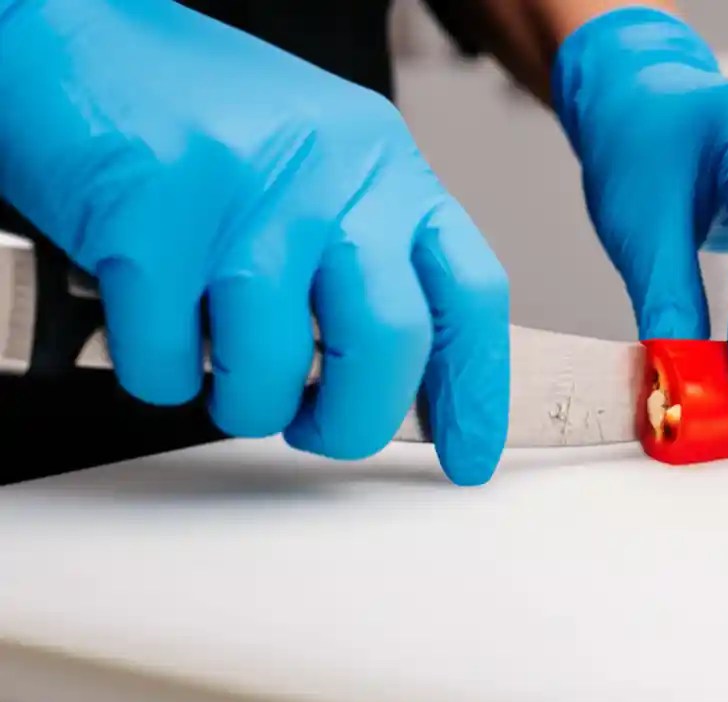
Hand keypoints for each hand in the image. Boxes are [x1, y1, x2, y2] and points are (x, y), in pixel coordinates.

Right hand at [0, 0, 508, 483]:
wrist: (73, 38)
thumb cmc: (195, 112)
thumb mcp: (321, 165)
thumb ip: (368, 253)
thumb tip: (401, 375)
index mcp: (385, 166)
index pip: (470, 294)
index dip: (476, 390)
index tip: (469, 455)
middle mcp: (329, 176)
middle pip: (387, 345)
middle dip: (350, 422)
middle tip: (316, 428)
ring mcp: (242, 197)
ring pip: (270, 371)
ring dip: (241, 401)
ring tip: (220, 364)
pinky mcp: (149, 221)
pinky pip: (169, 365)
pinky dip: (160, 373)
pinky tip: (155, 323)